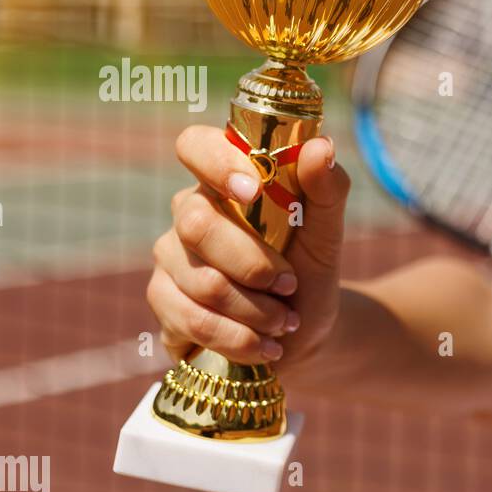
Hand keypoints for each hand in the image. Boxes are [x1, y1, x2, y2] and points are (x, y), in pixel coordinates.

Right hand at [146, 124, 350, 369]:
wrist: (305, 333)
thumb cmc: (309, 272)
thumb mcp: (327, 233)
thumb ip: (327, 189)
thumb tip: (320, 147)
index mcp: (223, 183)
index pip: (194, 145)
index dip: (217, 163)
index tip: (253, 190)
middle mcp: (187, 216)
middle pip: (197, 226)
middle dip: (255, 264)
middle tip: (290, 285)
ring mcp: (169, 261)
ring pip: (203, 283)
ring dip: (258, 311)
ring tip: (285, 321)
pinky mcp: (164, 306)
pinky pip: (193, 322)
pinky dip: (241, 339)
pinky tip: (266, 346)